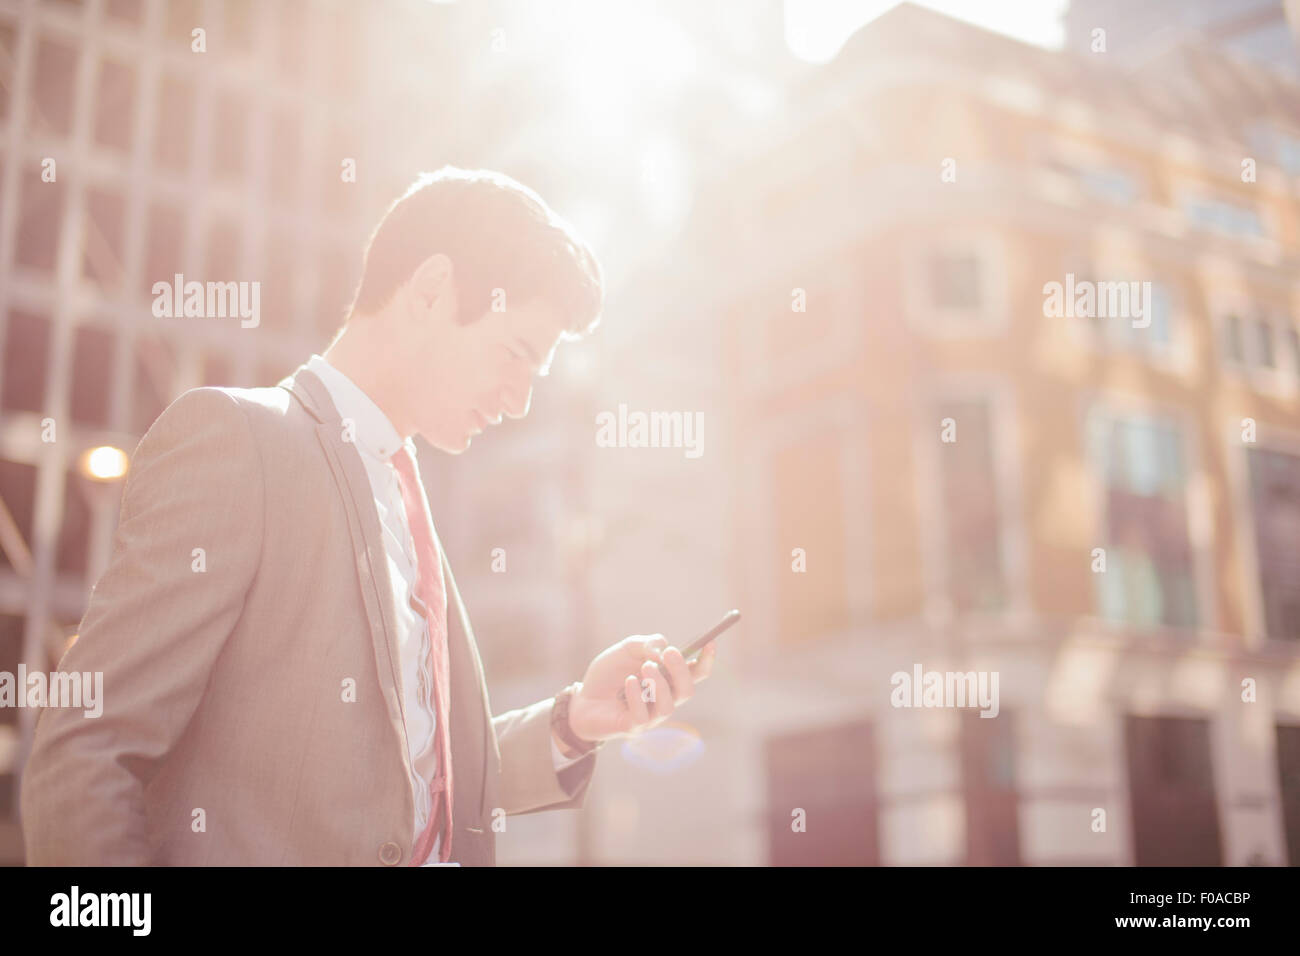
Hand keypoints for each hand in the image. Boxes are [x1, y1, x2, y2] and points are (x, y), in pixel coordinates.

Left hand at [566, 634, 716, 742]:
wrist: (581, 699)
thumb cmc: (608, 675)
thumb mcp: (626, 649)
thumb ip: (646, 644)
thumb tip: (663, 650)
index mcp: (668, 679)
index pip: (696, 673)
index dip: (706, 660)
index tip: (710, 643)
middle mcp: (665, 699)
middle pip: (687, 689)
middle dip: (682, 670)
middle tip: (669, 654)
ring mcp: (651, 716)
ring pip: (668, 705)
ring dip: (659, 683)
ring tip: (644, 667)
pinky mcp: (633, 728)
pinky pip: (643, 715)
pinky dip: (637, 696)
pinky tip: (627, 682)